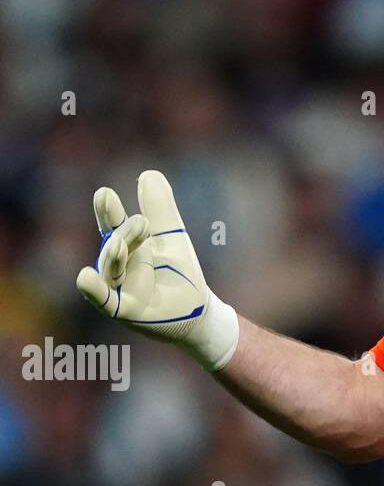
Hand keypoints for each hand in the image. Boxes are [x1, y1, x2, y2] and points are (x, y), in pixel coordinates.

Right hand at [76, 170, 238, 371]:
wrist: (198, 312)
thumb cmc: (178, 274)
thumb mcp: (172, 238)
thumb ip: (160, 209)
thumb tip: (148, 174)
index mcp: (128, 245)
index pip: (113, 224)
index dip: (107, 211)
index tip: (104, 194)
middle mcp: (118, 266)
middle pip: (114, 245)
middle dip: (125, 233)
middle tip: (143, 223)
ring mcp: (119, 288)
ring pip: (110, 270)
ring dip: (114, 256)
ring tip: (120, 245)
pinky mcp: (125, 310)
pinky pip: (106, 301)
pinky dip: (94, 290)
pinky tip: (83, 277)